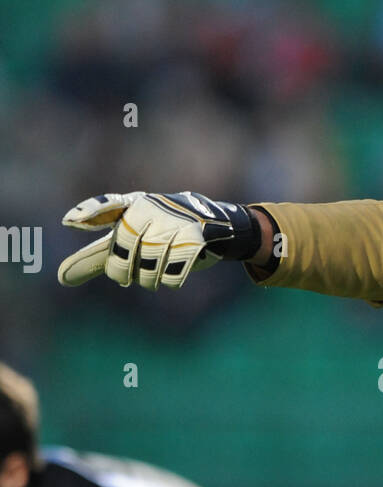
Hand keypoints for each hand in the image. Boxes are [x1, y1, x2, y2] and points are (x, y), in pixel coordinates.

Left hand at [57, 191, 261, 289]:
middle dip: (122, 270)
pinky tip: (171, 278)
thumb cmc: (161, 234)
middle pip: (125, 246)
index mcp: (131, 205)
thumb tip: (61, 279)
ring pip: (149, 262)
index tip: (69, 222)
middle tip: (125, 280)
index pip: (107, 206)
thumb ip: (96, 258)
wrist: (216, 225)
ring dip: (148, 280)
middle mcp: (151, 208)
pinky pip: (173, 269)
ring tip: (152, 279)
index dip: (89, 213)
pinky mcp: (196, 235)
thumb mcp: (129, 241)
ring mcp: (175, 220)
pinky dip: (169, 281)